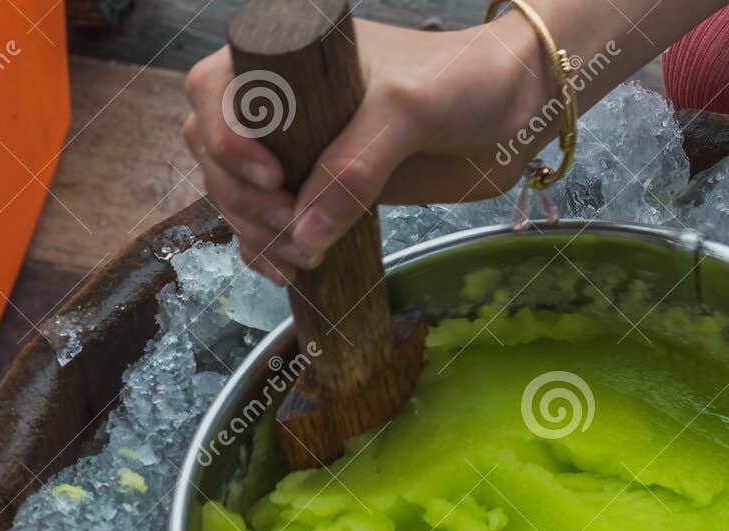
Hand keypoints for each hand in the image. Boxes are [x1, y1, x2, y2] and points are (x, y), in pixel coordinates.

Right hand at [182, 19, 550, 283]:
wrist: (514, 109)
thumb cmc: (463, 81)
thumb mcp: (407, 111)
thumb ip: (356, 166)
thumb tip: (303, 233)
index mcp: (289, 60)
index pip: (214, 91)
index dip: (224, 136)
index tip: (271, 175)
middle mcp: (284, 104)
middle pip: (216, 153)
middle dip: (241, 198)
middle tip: (289, 224)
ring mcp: (301, 150)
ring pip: (238, 195)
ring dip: (255, 233)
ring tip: (299, 258)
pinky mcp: (324, 191)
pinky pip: (272, 225)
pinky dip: (269, 251)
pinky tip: (289, 271)